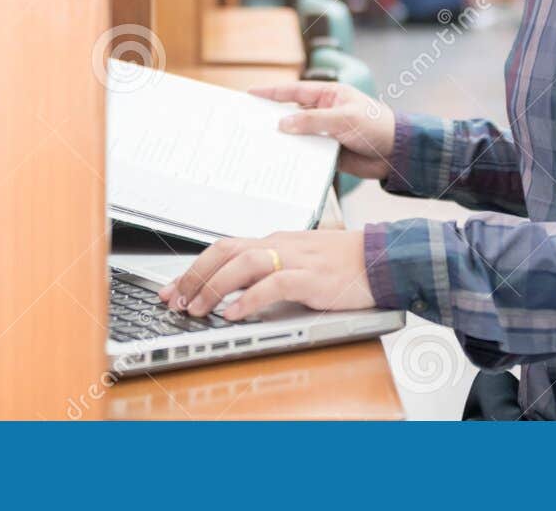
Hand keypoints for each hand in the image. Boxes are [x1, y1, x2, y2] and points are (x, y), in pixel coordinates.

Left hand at [157, 230, 373, 319]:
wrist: (383, 258)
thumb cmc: (344, 263)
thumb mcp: (300, 261)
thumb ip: (271, 270)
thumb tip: (235, 291)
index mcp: (274, 241)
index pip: (224, 248)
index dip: (194, 268)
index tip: (172, 290)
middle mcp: (280, 245)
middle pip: (226, 251)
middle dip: (195, 276)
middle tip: (175, 301)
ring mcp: (296, 259)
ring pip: (244, 263)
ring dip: (214, 287)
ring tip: (197, 310)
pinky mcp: (313, 277)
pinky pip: (275, 283)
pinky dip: (250, 299)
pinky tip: (234, 313)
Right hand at [249, 80, 396, 180]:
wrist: (396, 154)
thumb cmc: (375, 127)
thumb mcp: (343, 118)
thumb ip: (312, 120)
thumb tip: (283, 124)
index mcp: (329, 95)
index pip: (294, 91)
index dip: (272, 92)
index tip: (251, 93)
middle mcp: (324, 112)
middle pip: (292, 114)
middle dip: (272, 118)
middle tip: (249, 123)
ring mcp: (326, 133)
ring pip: (298, 135)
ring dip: (284, 140)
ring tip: (260, 145)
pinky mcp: (328, 152)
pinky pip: (307, 153)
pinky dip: (296, 157)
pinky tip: (282, 162)